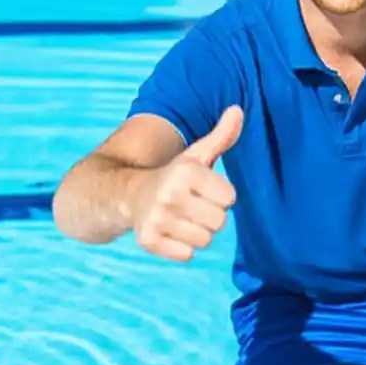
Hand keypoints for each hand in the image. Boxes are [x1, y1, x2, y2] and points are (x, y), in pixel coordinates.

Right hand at [128, 106, 242, 261]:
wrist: (127, 194)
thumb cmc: (175, 175)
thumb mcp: (197, 154)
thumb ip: (222, 135)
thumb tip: (238, 109)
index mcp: (186, 171)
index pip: (230, 198)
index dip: (219, 195)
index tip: (202, 189)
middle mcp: (170, 194)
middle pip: (220, 222)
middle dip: (210, 215)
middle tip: (191, 205)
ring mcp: (157, 218)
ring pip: (204, 240)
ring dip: (196, 232)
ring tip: (180, 218)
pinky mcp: (149, 240)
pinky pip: (187, 255)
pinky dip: (181, 247)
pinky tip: (169, 231)